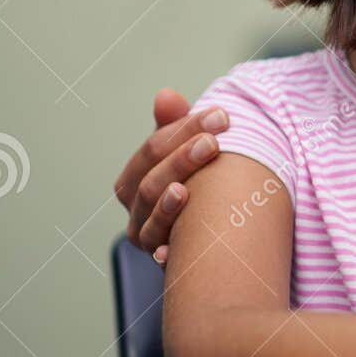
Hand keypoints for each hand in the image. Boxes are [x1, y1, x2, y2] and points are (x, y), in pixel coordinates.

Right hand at [114, 89, 227, 263]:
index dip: (183, 130)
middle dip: (181, 160)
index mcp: (135, 179)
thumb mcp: (187, 149)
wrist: (211, 231)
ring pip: (152, 219)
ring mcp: (150, 238)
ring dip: (169, 204)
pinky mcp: (166, 262)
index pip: (153, 150)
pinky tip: (173, 248)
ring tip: (188, 188)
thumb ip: (176, 125)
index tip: (220, 116)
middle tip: (214, 142)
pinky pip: (163, 258)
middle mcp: (136, 211)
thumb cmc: (197, 179)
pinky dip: (166, 253)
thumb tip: (166, 95)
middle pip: (150, 183)